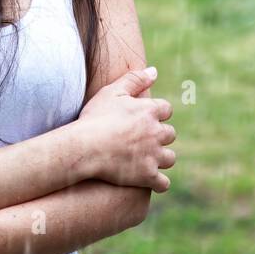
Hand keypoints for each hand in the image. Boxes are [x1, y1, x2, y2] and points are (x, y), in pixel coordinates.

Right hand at [75, 66, 175, 191]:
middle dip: (160, 136)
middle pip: (170, 134)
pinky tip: (150, 180)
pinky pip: (163, 183)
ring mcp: (153, 155)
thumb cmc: (95, 118)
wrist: (84, 147)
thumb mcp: (112, 92)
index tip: (144, 118)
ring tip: (147, 159)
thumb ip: (135, 79)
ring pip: (170, 158)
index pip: (166, 110)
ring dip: (161, 158)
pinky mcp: (147, 175)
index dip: (156, 114)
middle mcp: (156, 133)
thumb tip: (155, 71)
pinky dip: (159, 182)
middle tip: (144, 139)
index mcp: (150, 111)